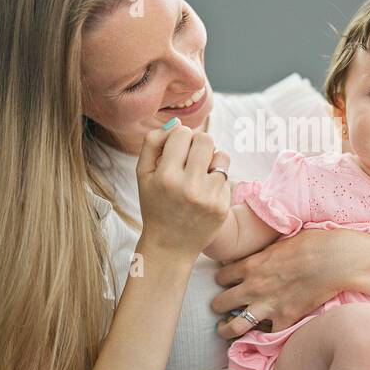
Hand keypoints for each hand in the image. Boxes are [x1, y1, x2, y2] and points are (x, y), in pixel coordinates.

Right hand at [135, 125, 230, 258]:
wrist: (170, 245)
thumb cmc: (155, 205)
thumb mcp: (143, 174)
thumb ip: (152, 143)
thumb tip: (177, 123)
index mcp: (165, 176)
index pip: (182, 133)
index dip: (179, 138)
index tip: (176, 150)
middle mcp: (189, 187)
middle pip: (206, 139)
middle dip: (198, 143)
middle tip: (190, 157)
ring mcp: (209, 197)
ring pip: (221, 155)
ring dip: (211, 159)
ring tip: (199, 172)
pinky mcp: (223, 206)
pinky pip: (226, 176)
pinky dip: (216, 180)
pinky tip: (204, 193)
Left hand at [210, 228, 348, 338]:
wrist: (335, 260)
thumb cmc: (313, 243)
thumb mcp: (280, 241)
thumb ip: (265, 252)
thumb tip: (262, 253)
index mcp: (251, 265)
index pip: (221, 276)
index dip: (222, 279)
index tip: (227, 282)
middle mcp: (253, 287)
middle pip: (220, 303)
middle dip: (218, 305)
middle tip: (221, 307)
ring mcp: (267, 306)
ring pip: (234, 326)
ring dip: (226, 329)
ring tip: (225, 329)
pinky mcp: (285, 319)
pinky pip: (266, 334)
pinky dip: (263, 334)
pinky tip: (262, 333)